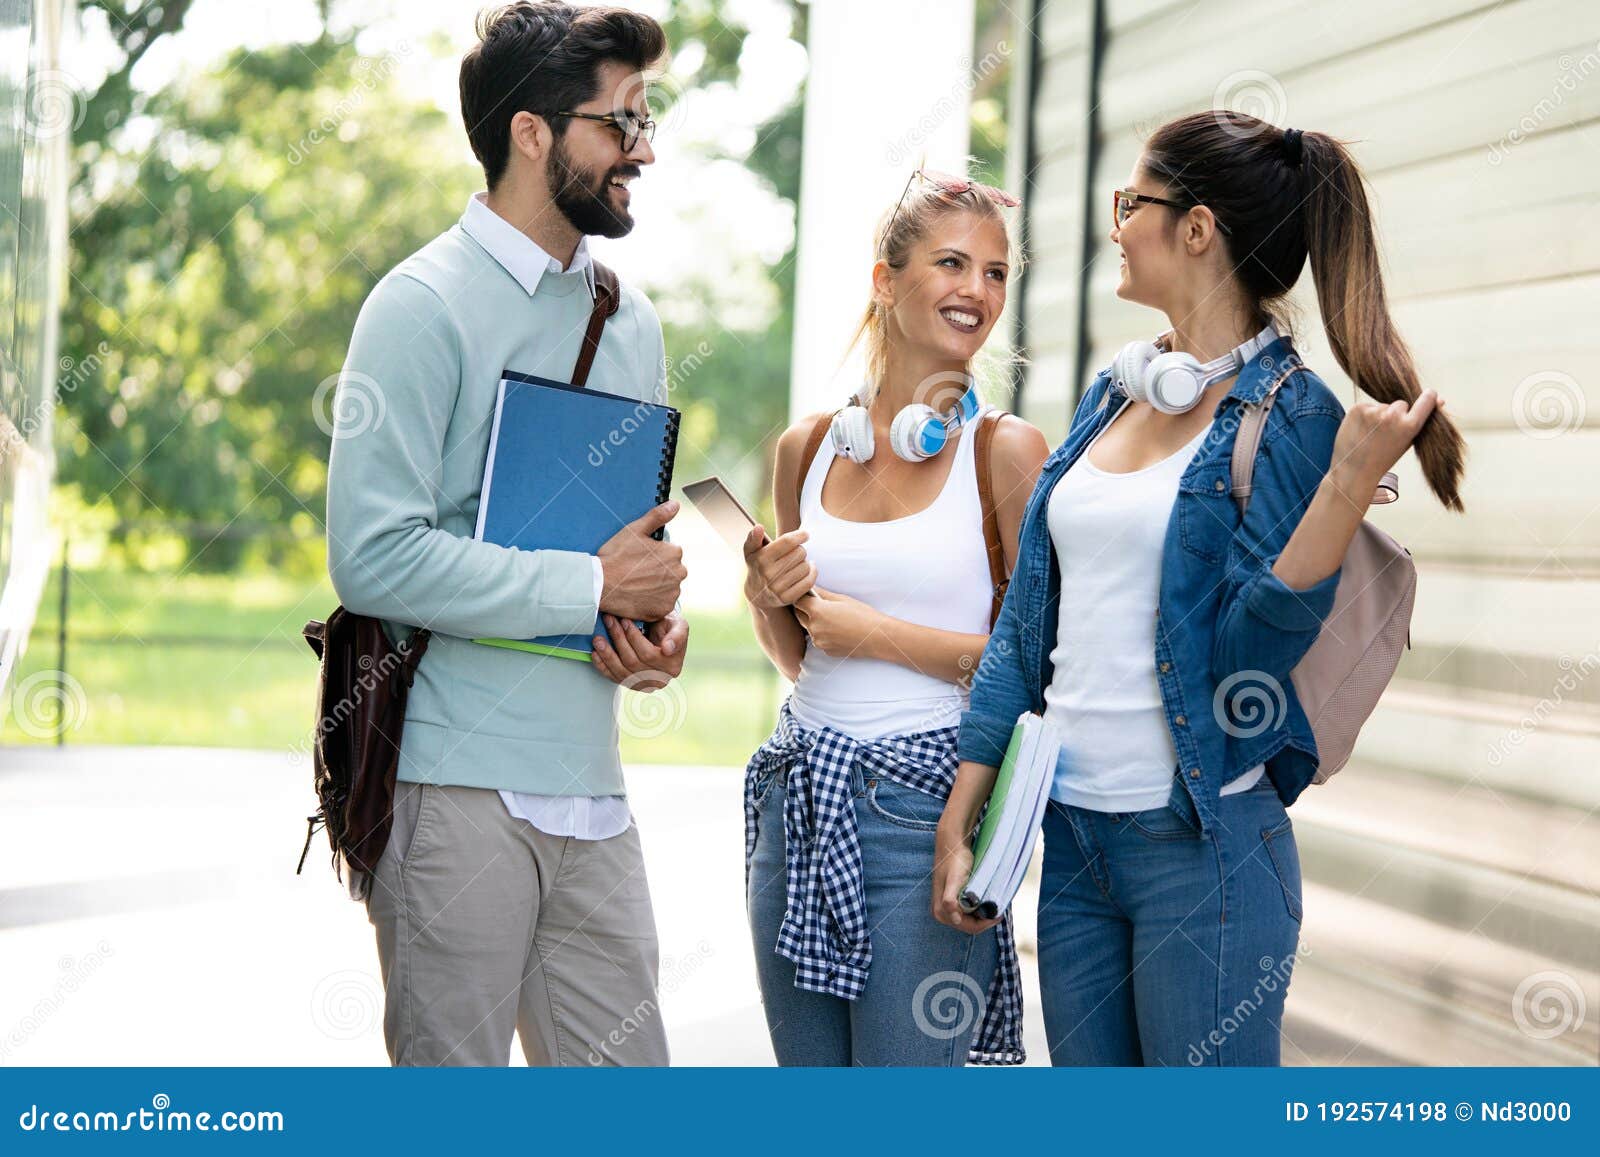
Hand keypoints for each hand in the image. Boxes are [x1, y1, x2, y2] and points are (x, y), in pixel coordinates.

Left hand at [591, 610, 687, 690]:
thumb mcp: (679, 626)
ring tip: (598, 638)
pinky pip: (613, 677)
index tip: (625, 620)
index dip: (634, 637)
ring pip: (621, 671)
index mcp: (672, 666)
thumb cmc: (669, 629)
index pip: (648, 654)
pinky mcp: (631, 685)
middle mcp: (659, 680)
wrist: (662, 637)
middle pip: (633, 662)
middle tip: (609, 621)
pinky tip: (596, 654)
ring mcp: (644, 685)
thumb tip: (667, 649)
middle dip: (618, 639)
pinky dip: (602, 666)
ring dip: (607, 654)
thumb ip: (678, 635)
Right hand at [598, 501, 685, 621]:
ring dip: (656, 587)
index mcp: (674, 552)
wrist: (600, 584)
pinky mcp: (663, 609)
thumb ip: (658, 516)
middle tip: (636, 573)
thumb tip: (675, 505)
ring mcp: (671, 593)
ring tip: (636, 585)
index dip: (653, 556)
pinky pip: (662, 604)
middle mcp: (678, 573)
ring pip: (668, 588)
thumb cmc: (616, 556)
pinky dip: (653, 602)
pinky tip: (638, 596)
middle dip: (658, 571)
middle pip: (671, 571)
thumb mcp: (635, 530)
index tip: (639, 559)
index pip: (670, 553)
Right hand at [742, 524, 814, 608]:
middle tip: (797, 552)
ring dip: (806, 562)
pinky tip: (809, 569)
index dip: (799, 536)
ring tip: (799, 562)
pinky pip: (808, 582)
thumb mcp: (751, 551)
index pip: (787, 542)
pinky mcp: (787, 598)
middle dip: (801, 550)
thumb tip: (758, 527)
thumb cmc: (757, 566)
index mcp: (761, 559)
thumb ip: (753, 538)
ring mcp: (778, 587)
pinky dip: (812, 573)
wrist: (756, 595)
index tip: (805, 534)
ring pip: (805, 566)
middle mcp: (769, 574)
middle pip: (799, 553)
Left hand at [791, 586, 883, 657]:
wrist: (877, 638)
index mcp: (817, 611)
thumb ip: (822, 594)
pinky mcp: (825, 650)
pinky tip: (838, 630)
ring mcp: (819, 641)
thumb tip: (811, 587)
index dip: (802, 596)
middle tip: (819, 604)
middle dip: (805, 609)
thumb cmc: (862, 615)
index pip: (797, 600)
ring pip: (809, 628)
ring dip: (814, 622)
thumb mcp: (842, 599)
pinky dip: (823, 634)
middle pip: (799, 615)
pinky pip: (819, 639)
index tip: (808, 594)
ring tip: (832, 618)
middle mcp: (814, 628)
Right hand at [931, 821, 998, 934]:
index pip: (969, 928)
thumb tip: (954, 918)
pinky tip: (984, 900)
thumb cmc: (955, 860)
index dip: (986, 923)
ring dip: (981, 914)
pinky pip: (967, 912)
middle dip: (984, 920)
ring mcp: (946, 907)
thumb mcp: (954, 880)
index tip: (999, 914)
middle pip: (969, 926)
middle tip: (998, 908)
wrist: (952, 845)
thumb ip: (950, 900)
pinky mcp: (950, 901)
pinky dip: (977, 909)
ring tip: (993, 903)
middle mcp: (941, 912)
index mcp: (941, 911)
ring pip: (969, 919)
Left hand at [1327, 389, 1439, 505]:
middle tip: (1386, 433)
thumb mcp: (1407, 442)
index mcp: (1409, 426)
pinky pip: (1367, 406)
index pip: (1426, 401)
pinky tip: (1361, 430)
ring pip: (1383, 406)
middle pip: (1401, 404)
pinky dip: (1365, 415)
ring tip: (1371, 434)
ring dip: (1379, 415)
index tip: (1430, 393)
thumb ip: (1422, 421)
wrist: (1354, 471)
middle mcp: (1392, 416)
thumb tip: (1440, 400)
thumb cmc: (1382, 459)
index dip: (1428, 396)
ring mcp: (1373, 412)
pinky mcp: (1357, 409)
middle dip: (1396, 414)